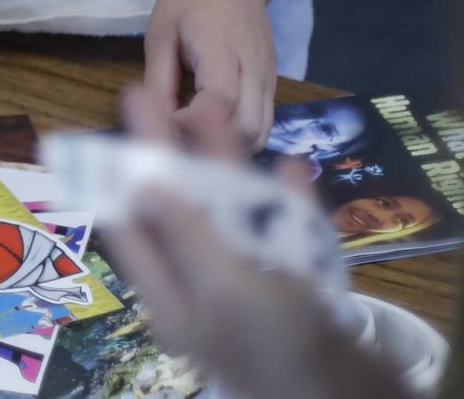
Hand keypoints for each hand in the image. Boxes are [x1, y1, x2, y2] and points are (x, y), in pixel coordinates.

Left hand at [104, 88, 409, 398]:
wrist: (354, 396)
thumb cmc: (279, 348)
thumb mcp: (223, 289)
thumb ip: (185, 235)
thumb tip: (140, 184)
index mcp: (172, 298)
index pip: (132, 226)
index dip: (119, 173)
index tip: (108, 125)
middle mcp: (202, 290)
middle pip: (175, 210)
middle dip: (164, 153)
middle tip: (148, 94)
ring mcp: (249, 288)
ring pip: (229, 215)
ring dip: (226, 165)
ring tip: (218, 111)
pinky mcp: (295, 291)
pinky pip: (283, 237)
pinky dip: (287, 203)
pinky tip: (292, 168)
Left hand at [142, 0, 275, 149]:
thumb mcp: (161, 32)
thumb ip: (159, 78)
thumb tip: (152, 119)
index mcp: (222, 50)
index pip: (219, 100)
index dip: (191, 122)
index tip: (164, 120)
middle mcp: (254, 70)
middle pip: (249, 128)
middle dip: (212, 144)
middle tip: (178, 136)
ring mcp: (268, 79)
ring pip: (262, 133)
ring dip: (228, 146)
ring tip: (195, 136)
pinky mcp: (271, 85)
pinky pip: (265, 123)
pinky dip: (241, 136)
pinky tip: (214, 129)